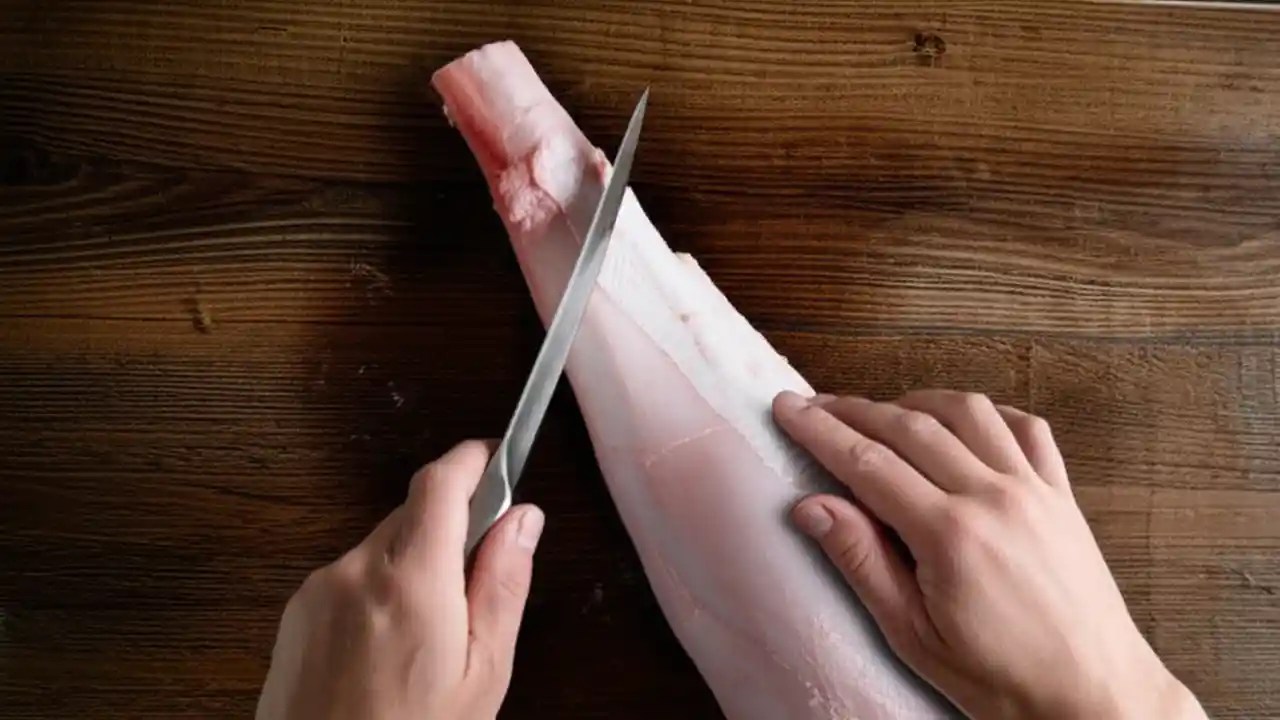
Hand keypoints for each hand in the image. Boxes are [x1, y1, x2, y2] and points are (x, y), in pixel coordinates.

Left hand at [255, 440, 543, 719]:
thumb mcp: (482, 674)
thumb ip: (503, 586)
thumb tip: (524, 520)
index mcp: (411, 581)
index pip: (441, 481)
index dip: (472, 457)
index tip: (494, 455)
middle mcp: (356, 571)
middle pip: (413, 512)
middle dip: (450, 527)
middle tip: (478, 580)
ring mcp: (319, 590)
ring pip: (382, 545)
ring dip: (414, 564)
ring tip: (431, 638)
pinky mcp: (296, 613)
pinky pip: (351, 576)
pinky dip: (380, 590)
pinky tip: (391, 648)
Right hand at [774, 390, 1205, 719]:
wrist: (1094, 697)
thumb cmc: (1003, 679)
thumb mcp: (914, 635)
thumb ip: (863, 562)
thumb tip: (812, 507)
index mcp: (951, 536)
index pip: (868, 463)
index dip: (821, 431)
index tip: (788, 409)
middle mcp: (994, 498)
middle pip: (909, 426)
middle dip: (854, 410)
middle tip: (816, 404)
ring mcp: (1034, 490)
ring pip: (967, 411)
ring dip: (916, 401)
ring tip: (882, 411)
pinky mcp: (1061, 495)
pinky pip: (1025, 428)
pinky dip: (987, 413)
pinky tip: (961, 422)